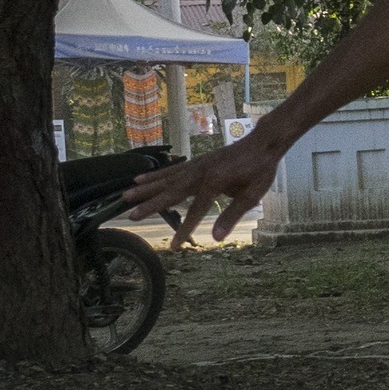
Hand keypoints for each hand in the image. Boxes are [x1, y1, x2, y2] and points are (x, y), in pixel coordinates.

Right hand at [121, 129, 286, 246]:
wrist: (263, 143)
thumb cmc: (260, 169)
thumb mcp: (253, 194)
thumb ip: (232, 215)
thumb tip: (216, 237)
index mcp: (214, 182)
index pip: (195, 211)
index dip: (184, 229)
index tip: (173, 247)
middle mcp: (200, 172)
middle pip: (171, 192)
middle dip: (150, 205)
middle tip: (131, 216)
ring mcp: (196, 165)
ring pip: (166, 179)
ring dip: (145, 188)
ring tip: (125, 196)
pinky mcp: (196, 162)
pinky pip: (171, 169)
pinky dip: (155, 175)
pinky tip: (140, 178)